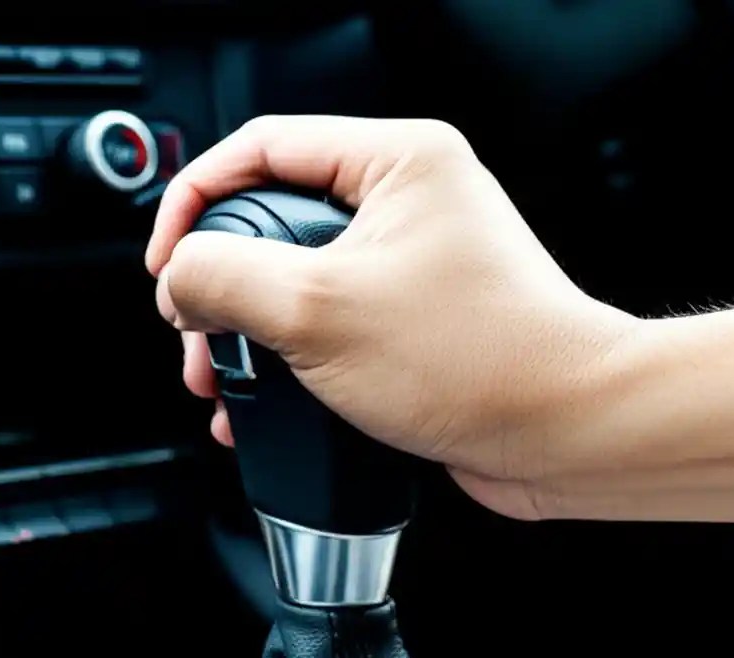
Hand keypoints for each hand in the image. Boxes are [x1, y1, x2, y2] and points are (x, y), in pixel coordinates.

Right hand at [146, 115, 641, 520]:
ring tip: (224, 385)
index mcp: (397, 161)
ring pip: (296, 282)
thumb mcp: (318, 310)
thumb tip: (180, 278)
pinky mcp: (414, 321)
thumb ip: (225, 277)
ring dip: (248, 335)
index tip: (167, 262)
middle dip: (221, 286)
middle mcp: (409, 202)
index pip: (262, 148)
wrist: (567, 434)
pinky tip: (264, 410)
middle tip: (195, 336)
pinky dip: (289, 364)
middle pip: (273, 220)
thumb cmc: (480, 360)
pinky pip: (329, 326)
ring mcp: (414, 264)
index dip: (195, 200)